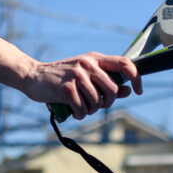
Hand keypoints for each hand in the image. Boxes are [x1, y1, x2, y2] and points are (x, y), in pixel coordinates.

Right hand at [21, 52, 142, 119]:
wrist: (34, 76)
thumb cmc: (62, 78)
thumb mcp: (86, 76)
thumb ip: (107, 83)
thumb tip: (128, 91)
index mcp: (95, 59)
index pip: (124, 63)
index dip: (136, 77)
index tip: (138, 90)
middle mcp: (88, 64)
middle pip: (112, 89)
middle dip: (107, 103)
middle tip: (97, 105)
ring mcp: (77, 75)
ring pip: (97, 102)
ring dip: (90, 110)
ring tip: (81, 107)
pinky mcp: (66, 88)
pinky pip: (82, 109)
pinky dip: (79, 114)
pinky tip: (73, 110)